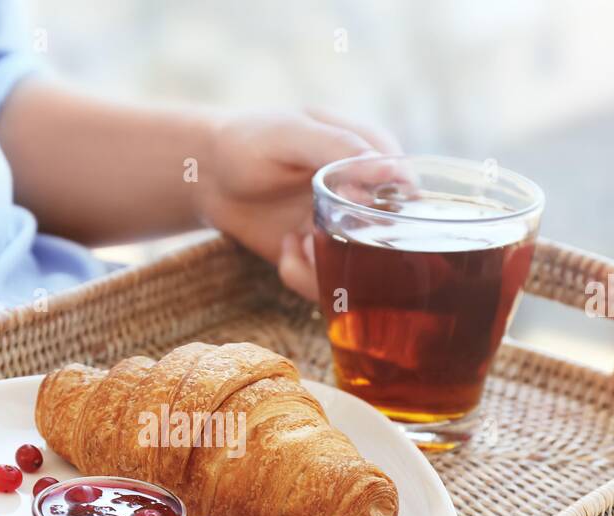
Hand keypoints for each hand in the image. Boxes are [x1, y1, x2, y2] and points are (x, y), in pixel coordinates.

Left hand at [196, 107, 400, 300]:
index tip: (354, 208)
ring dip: (329, 266)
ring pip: (364, 269)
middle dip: (361, 248)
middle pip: (394, 236)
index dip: (390, 206)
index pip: (407, 186)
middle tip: (318, 235)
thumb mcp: (291, 133)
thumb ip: (339, 146)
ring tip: (298, 245)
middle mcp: (367, 194)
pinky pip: (329, 284)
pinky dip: (306, 276)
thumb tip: (393, 171)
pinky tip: (287, 250)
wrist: (206, 175)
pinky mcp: (320, 257)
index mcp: (371, 151)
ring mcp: (345, 228)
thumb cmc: (248, 140)